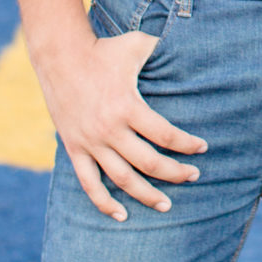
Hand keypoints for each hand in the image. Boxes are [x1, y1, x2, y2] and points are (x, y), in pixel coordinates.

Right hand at [37, 31, 207, 220]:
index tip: (202, 148)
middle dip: (175, 173)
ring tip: (166, 205)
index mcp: (128, 106)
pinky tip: (121, 215)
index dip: (187, 145)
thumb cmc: (103, 50)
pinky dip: (104, 204)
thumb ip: (163, 48)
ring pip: (123, 180)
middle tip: (193, 176)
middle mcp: (110, 129)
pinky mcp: (75, 149)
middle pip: (150, 163)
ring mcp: (91, 142)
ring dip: (146, 195)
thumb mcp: (136, 45)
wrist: (60, 57)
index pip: (166, 135)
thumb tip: (190, 45)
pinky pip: (89, 184)